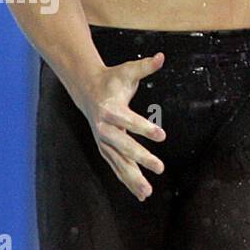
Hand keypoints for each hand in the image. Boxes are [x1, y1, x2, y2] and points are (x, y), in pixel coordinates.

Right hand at [76, 54, 167, 200]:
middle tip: (160, 168)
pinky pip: (116, 166)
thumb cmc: (112, 79)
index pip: (129, 120)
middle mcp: (104, 129)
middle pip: (123, 146)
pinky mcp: (105, 148)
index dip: (144, 128)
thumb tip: (161, 57)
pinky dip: (127, 179)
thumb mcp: (128, 70)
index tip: (162, 135)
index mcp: (110, 109)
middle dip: (141, 158)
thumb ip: (145, 66)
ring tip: (148, 192)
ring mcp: (103, 141)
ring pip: (118, 162)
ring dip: (132, 178)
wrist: (87, 89)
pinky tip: (140, 192)